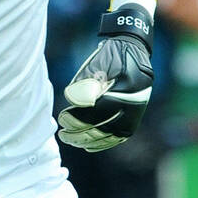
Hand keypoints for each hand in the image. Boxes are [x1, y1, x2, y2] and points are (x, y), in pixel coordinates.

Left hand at [57, 5, 153, 151]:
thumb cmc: (111, 56)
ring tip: (71, 140)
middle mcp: (133, 102)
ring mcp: (136, 112)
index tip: (62, 118)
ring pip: (110, 135)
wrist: (134, 51)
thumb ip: (85, 83)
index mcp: (125, 87)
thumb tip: (72, 101)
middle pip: (103, 126)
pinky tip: (87, 145)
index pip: (98, 110)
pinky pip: (119, 137)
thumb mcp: (97, 64)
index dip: (78, 118)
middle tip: (63, 133)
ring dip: (88, 141)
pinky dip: (103, 143)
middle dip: (79, 132)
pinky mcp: (134, 118)